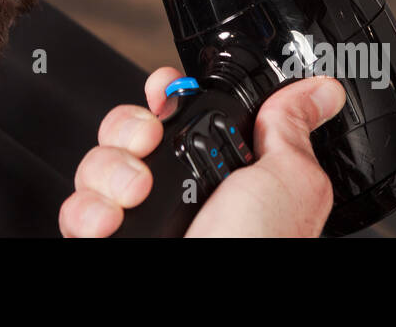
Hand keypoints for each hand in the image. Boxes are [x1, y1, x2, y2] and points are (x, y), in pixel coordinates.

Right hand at [59, 66, 346, 236]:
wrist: (210, 317)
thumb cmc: (255, 251)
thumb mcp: (290, 181)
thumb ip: (291, 129)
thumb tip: (319, 93)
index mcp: (222, 172)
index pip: (180, 112)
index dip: (165, 94)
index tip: (164, 91)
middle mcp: (176, 191)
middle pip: (130, 127)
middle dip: (132, 126)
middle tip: (150, 143)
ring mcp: (138, 215)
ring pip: (99, 161)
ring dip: (111, 170)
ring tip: (136, 193)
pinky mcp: (105, 237)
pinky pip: (76, 204)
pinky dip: (88, 209)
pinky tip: (112, 220)